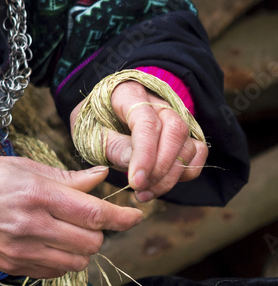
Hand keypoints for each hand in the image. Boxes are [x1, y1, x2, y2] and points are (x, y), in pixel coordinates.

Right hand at [0, 154, 142, 279]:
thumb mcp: (19, 165)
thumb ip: (63, 177)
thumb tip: (98, 177)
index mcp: (36, 193)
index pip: (94, 212)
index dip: (121, 216)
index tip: (136, 214)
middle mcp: (32, 226)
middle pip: (91, 240)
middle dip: (99, 229)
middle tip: (88, 215)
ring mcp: (22, 250)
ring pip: (77, 260)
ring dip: (83, 246)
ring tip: (69, 229)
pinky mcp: (13, 266)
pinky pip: (55, 271)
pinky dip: (63, 260)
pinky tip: (51, 242)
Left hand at [70, 79, 207, 202]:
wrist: (98, 116)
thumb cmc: (92, 121)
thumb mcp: (89, 130)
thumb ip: (110, 144)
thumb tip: (132, 163)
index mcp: (129, 92)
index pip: (146, 121)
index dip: (145, 154)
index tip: (135, 181)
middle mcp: (157, 101)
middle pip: (175, 130)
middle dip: (160, 167)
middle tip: (139, 188)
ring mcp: (173, 116)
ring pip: (188, 145)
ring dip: (170, 176)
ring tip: (144, 192)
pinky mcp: (183, 133)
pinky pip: (197, 152)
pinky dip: (185, 173)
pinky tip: (161, 184)